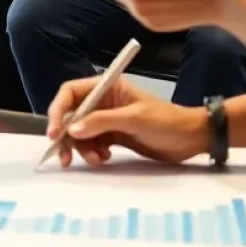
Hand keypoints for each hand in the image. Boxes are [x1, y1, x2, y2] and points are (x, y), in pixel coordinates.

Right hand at [46, 76, 206, 167]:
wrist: (191, 138)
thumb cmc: (165, 121)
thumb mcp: (134, 119)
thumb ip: (101, 122)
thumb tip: (71, 129)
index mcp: (106, 87)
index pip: (71, 93)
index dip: (58, 110)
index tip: (54, 133)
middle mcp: (102, 101)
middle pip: (71, 115)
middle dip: (66, 135)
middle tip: (65, 157)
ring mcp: (106, 119)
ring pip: (80, 133)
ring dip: (82, 148)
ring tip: (97, 159)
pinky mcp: (112, 136)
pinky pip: (92, 143)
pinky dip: (93, 153)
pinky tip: (105, 158)